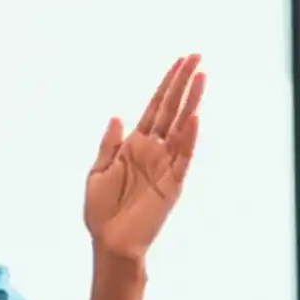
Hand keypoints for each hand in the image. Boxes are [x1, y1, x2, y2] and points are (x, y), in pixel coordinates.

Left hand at [84, 55, 204, 261]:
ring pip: (182, 127)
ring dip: (191, 102)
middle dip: (183, 83)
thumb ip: (109, 145)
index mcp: (134, 146)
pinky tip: (194, 117)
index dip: (166, 84)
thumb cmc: (101, 212)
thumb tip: (117, 117)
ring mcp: (165, 165)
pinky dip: (189, 137)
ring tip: (202, 77)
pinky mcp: (173, 183)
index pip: (155, 107)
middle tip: (196, 57)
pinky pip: (183, 156)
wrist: (109, 242)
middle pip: (171, 110)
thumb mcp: (97, 173)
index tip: (179, 62)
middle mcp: (153, 151)